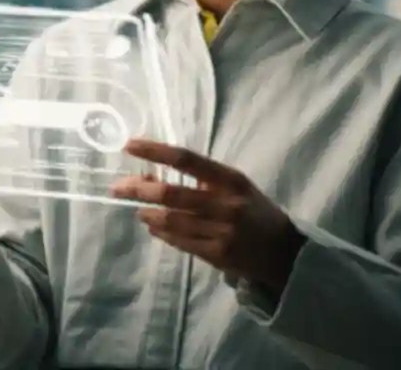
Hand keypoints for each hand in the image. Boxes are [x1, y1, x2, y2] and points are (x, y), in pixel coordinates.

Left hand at [111, 139, 305, 293]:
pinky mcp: (216, 255)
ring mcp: (221, 232)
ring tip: (136, 208)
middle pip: (172, 194)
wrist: (282, 251)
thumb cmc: (253, 210)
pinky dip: (160, 232)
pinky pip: (179, 241)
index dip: (156, 151)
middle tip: (118, 187)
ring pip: (171, 220)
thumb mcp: (233, 186)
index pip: (186, 159)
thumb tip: (149, 174)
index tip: (130, 146)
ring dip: (147, 213)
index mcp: (231, 179)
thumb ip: (198, 180)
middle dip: (139, 189)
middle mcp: (226, 204)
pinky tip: (152, 225)